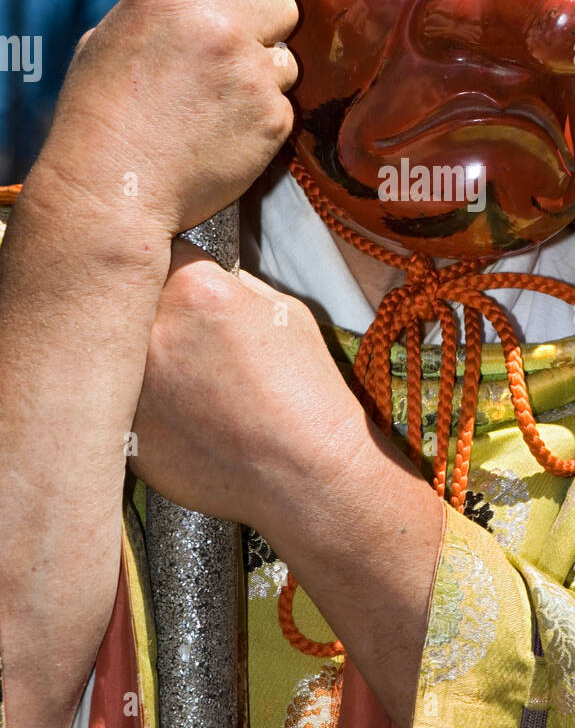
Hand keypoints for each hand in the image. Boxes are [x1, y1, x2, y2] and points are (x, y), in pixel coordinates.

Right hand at [37, 0, 297, 242]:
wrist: (114, 191)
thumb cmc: (102, 117)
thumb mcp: (114, 34)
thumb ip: (169, 4)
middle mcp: (220, 22)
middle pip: (283, 2)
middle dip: (263, 26)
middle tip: (225, 57)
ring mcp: (253, 72)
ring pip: (287, 59)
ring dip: (263, 76)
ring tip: (213, 104)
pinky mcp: (273, 119)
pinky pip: (284, 105)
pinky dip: (261, 119)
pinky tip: (221, 134)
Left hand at [131, 240, 367, 530]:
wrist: (305, 475)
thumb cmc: (306, 393)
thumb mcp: (284, 313)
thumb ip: (233, 286)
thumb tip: (207, 278)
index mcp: (195, 290)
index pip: (161, 252)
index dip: (177, 268)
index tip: (186, 286)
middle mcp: (153, 331)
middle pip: (127, 298)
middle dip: (148, 308)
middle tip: (180, 332)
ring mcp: (132, 385)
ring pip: (116, 352)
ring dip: (140, 358)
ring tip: (186, 381)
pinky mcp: (126, 433)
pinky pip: (118, 402)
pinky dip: (143, 405)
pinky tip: (183, 417)